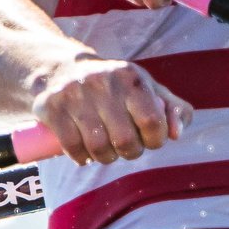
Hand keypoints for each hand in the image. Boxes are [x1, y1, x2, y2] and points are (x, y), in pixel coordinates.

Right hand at [30, 55, 193, 164]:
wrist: (62, 70)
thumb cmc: (114, 87)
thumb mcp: (146, 88)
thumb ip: (172, 109)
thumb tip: (176, 134)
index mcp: (130, 77)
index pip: (152, 121)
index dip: (155, 140)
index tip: (148, 140)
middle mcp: (103, 82)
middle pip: (125, 140)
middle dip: (130, 152)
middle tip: (126, 148)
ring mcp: (75, 94)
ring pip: (98, 147)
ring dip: (105, 158)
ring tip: (106, 151)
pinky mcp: (52, 107)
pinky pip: (72, 147)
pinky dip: (81, 158)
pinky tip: (85, 153)